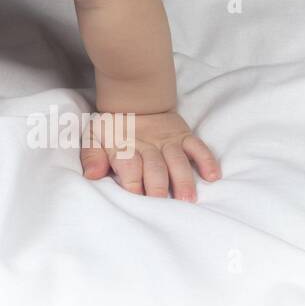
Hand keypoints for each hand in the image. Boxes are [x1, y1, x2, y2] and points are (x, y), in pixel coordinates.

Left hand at [80, 109, 220, 202]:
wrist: (133, 100)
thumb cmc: (112, 128)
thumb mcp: (94, 137)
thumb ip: (92, 156)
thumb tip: (92, 174)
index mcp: (124, 148)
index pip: (128, 166)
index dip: (132, 182)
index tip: (135, 197)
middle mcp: (147, 146)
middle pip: (154, 167)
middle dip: (157, 185)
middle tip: (162, 205)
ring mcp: (167, 141)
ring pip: (177, 160)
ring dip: (183, 179)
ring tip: (187, 198)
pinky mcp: (183, 136)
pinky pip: (197, 147)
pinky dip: (206, 160)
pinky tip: (212, 176)